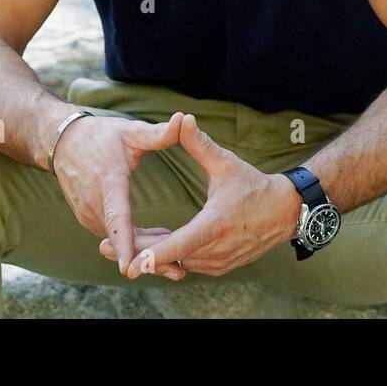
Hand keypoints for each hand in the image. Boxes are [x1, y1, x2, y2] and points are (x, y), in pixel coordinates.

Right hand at [51, 110, 185, 276]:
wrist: (62, 141)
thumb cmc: (100, 135)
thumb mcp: (130, 131)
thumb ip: (158, 133)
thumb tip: (183, 120)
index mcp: (108, 183)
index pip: (116, 218)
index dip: (123, 243)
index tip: (129, 267)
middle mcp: (94, 204)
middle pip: (122, 240)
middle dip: (149, 257)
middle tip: (180, 271)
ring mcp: (88, 215)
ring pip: (118, 242)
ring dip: (144, 250)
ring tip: (176, 256)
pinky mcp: (88, 220)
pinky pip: (113, 237)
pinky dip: (133, 243)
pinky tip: (157, 240)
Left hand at [100, 112, 300, 279]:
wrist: (285, 212)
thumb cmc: (254, 186)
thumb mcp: (226, 163)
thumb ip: (199, 143)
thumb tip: (182, 118)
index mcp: (215, 225)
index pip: (179, 244)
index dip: (154, 253)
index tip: (131, 263)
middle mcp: (215, 250)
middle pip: (169, 257)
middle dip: (137, 254)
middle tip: (102, 248)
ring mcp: (218, 262)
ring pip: (176, 264)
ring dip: (151, 257)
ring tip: (121, 247)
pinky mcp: (219, 267)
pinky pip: (187, 265)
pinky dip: (169, 258)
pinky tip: (150, 249)